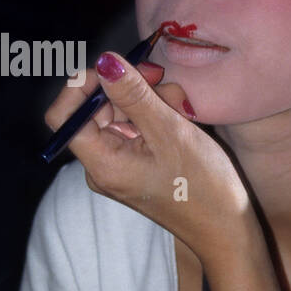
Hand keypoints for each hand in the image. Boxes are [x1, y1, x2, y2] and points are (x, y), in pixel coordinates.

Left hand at [45, 52, 252, 264]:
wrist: (226, 229)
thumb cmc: (201, 185)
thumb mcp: (169, 131)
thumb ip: (133, 94)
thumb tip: (104, 61)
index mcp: (100, 163)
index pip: (63, 116)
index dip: (80, 86)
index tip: (113, 69)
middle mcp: (101, 165)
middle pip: (95, 110)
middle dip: (125, 89)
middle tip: (159, 77)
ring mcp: (118, 165)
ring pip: (119, 115)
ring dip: (147, 100)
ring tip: (180, 105)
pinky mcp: (136, 164)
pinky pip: (135, 129)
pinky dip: (154, 115)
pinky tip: (180, 116)